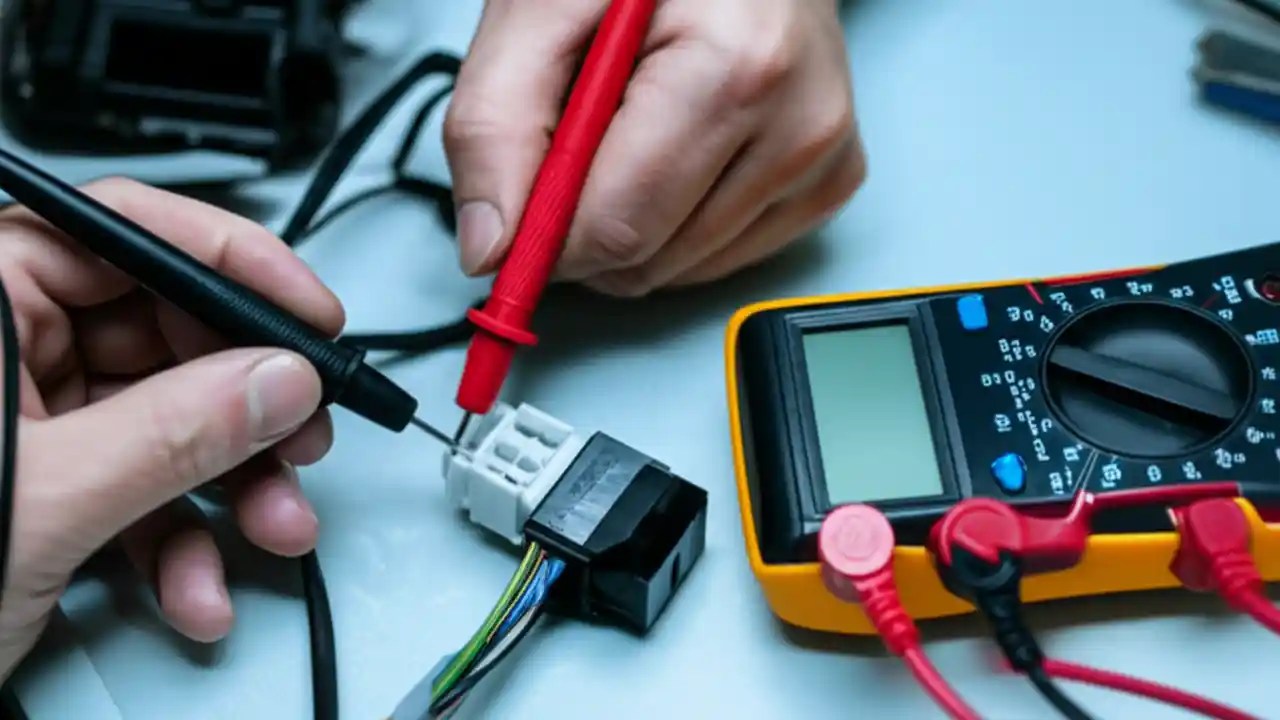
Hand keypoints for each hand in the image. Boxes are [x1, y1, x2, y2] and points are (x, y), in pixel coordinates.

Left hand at [0, 178, 342, 679]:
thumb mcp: (38, 502)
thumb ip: (170, 433)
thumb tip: (276, 381)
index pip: (124, 234)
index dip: (233, 264)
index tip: (309, 312)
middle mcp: (5, 352)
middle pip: (165, 336)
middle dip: (249, 402)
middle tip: (304, 430)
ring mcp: (29, 424)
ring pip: (170, 421)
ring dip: (236, 484)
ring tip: (274, 524)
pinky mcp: (49, 489)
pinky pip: (142, 491)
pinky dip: (183, 541)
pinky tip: (195, 588)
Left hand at [445, 0, 864, 296]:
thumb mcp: (538, 10)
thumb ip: (494, 126)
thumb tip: (490, 247)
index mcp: (735, 69)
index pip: (618, 227)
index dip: (546, 235)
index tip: (521, 203)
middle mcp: (798, 123)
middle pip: (649, 262)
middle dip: (586, 226)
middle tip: (579, 138)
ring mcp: (823, 159)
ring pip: (681, 272)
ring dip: (633, 224)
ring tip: (634, 128)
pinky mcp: (831, 182)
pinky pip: (722, 261)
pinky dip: (680, 225)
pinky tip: (678, 151)